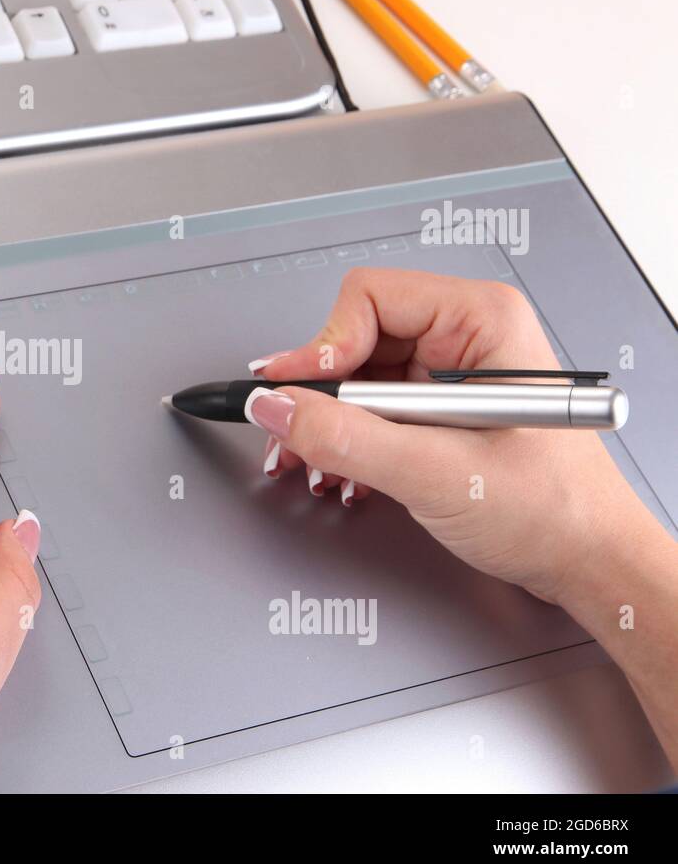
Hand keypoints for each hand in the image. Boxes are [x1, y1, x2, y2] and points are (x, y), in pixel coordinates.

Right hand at [249, 268, 677, 767]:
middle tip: (291, 436)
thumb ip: (344, 437)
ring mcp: (451, 374)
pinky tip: (344, 476)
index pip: (367, 299)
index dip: (321, 346)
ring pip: (356, 379)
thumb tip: (275, 407)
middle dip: (317, 395)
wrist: (590, 564)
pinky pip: (371, 410)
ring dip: (326, 426)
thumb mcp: (434, 472)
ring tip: (311, 465)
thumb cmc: (555, 511)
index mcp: (481, 319)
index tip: (290, 394)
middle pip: (354, 339)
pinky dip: (347, 444)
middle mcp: (466, 336)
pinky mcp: (439, 409)